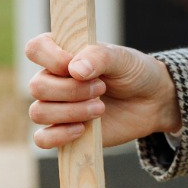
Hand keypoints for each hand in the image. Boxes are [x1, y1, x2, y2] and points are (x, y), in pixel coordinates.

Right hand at [25, 34, 181, 148]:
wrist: (152, 102)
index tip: (76, 66)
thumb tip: (74, 69)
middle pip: (37, 86)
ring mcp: (56, 106)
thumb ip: (99, 57)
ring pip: (38, 112)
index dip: (52, 58)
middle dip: (71, 90)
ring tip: (101, 108)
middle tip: (102, 88)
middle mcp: (54, 79)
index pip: (35, 49)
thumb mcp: (123, 58)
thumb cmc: (134, 73)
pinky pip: (41, 139)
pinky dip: (58, 136)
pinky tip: (81, 130)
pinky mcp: (63, 131)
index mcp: (63, 53)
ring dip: (70, 112)